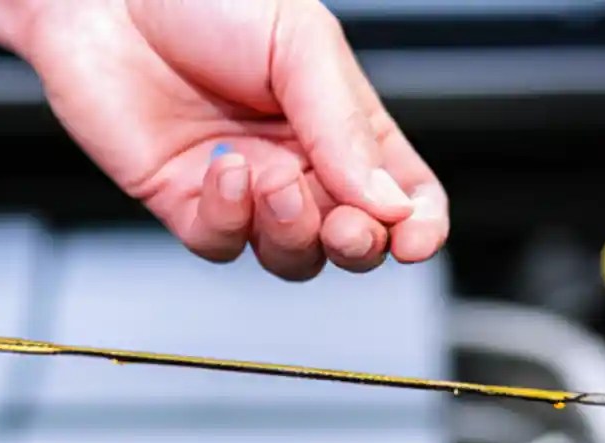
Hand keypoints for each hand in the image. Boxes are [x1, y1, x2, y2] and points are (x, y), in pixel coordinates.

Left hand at [0, 0, 448, 279]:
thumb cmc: (204, 0)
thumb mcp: (300, 42)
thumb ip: (345, 125)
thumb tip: (389, 201)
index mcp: (342, 122)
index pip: (401, 191)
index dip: (418, 225)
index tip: (416, 239)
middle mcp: (298, 162)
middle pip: (352, 239)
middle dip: (358, 244)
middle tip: (348, 226)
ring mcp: (244, 189)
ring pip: (290, 255)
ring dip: (293, 234)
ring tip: (276, 184)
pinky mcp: (186, 204)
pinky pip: (222, 243)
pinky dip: (230, 219)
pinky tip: (224, 169)